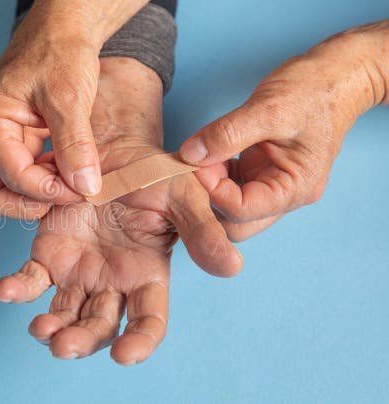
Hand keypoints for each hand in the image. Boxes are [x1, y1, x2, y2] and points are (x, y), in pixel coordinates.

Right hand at [0, 0, 147, 218]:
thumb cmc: (58, 50)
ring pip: (6, 188)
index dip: (48, 191)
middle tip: (66, 197)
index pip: (12, 176)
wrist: (62, 27)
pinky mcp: (13, 139)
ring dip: (38, 193)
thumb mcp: (70, 98)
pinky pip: (22, 173)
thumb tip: (84, 187)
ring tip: (71, 181)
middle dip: (29, 203)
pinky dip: (44, 179)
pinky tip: (68, 169)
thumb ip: (75, 146)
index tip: (81, 191)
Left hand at [0, 58, 242, 364]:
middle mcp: (112, 283)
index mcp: (147, 275)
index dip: (140, 343)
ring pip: (64, 314)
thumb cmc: (153, 173)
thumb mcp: (183, 197)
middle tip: (63, 345)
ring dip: (50, 328)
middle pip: (99, 327)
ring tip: (40, 329)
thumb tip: (232, 268)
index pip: (148, 321)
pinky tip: (6, 290)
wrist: (112, 146)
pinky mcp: (49, 254)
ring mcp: (79, 272)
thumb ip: (202, 232)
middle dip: (82, 341)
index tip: (125, 356)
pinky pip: (31, 279)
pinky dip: (17, 288)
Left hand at [179, 22, 388, 240]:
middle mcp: (286, 195)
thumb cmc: (312, 90)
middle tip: (192, 166)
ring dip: (209, 189)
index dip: (211, 191)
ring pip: (230, 209)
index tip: (195, 163)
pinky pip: (231, 188)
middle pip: (235, 223)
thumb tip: (189, 155)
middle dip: (208, 199)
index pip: (241, 211)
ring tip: (198, 159)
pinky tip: (207, 155)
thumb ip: (226, 134)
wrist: (335, 76)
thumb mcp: (267, 109)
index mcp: (296, 188)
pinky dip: (215, 176)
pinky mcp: (260, 173)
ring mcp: (272, 185)